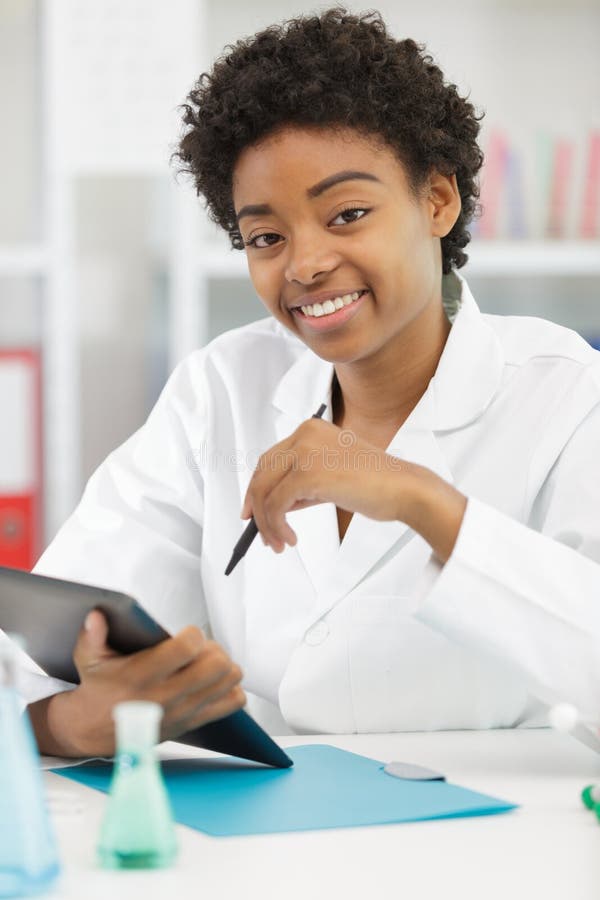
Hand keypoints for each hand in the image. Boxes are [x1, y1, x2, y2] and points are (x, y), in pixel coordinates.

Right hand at [29, 610, 244, 756]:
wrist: (95, 732)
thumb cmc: (98, 689)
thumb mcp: (87, 660)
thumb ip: (92, 635)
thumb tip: (97, 615)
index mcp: (142, 676)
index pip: (187, 649)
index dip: (193, 634)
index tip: (186, 632)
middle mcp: (167, 695)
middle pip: (218, 665)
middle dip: (213, 649)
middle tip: (200, 648)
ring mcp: (183, 711)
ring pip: (229, 682)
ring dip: (223, 667)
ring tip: (205, 663)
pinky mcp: (193, 722)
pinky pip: (231, 704)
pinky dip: (229, 688)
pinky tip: (211, 682)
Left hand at [241, 418, 417, 551]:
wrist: (404, 488)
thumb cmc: (377, 484)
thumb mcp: (331, 476)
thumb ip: (302, 484)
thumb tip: (276, 505)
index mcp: (311, 430)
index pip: (270, 459)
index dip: (257, 487)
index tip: (253, 511)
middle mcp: (304, 434)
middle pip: (262, 473)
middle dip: (256, 507)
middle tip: (259, 533)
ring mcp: (304, 452)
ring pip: (265, 490)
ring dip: (266, 522)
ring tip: (278, 543)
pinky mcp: (307, 473)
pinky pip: (276, 504)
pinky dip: (277, 526)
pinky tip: (290, 539)